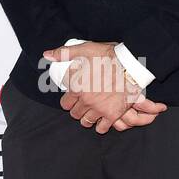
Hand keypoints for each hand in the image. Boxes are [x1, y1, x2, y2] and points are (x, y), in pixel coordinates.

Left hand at [42, 40, 166, 133]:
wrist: (131, 65)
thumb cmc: (108, 56)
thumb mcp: (84, 49)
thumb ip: (64, 53)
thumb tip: (47, 55)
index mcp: (77, 87)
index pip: (65, 104)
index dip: (68, 100)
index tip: (73, 98)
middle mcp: (86, 101)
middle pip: (75, 114)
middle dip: (77, 109)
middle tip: (83, 104)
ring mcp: (99, 109)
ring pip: (86, 122)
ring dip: (87, 118)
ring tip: (91, 112)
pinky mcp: (113, 114)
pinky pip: (102, 128)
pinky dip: (100, 126)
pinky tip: (101, 121)